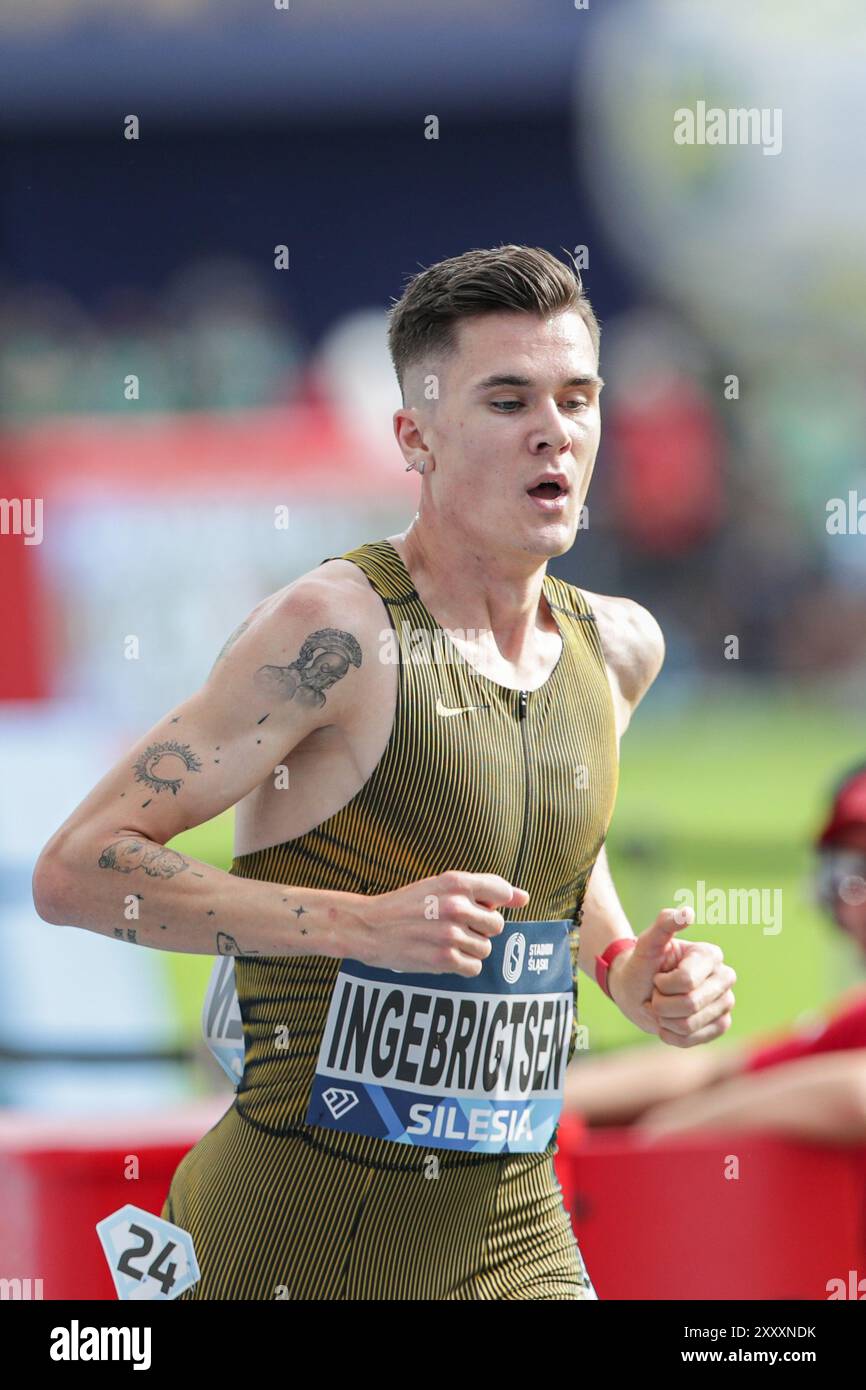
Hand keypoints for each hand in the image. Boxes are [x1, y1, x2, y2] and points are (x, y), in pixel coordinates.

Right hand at [358, 870, 528, 975]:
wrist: (369, 927)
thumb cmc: (406, 906)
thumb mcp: (439, 886)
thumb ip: (481, 891)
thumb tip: (523, 898)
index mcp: (455, 882)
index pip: (500, 889)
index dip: (499, 901)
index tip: (487, 908)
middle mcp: (456, 906)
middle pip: (496, 924)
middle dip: (480, 928)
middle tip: (455, 926)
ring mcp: (451, 934)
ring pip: (485, 948)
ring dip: (470, 948)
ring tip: (445, 941)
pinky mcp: (445, 959)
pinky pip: (474, 967)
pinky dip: (462, 965)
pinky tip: (443, 955)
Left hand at [607, 907, 735, 1045]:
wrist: (634, 989)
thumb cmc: (640, 964)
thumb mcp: (646, 943)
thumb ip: (663, 924)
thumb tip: (687, 912)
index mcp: (711, 954)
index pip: (686, 982)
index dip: (662, 984)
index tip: (657, 976)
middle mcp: (724, 977)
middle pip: (690, 1005)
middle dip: (661, 1003)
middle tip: (656, 993)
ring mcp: (726, 1002)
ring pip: (690, 1025)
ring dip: (665, 1019)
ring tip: (662, 1006)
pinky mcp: (721, 1024)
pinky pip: (694, 1040)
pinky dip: (672, 1035)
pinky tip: (668, 1022)